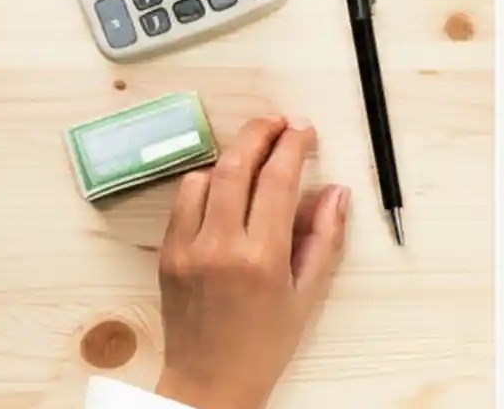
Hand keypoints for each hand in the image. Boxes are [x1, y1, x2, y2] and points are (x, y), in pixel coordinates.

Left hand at [155, 116, 349, 408]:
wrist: (210, 382)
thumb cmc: (265, 343)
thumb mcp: (307, 294)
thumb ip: (325, 238)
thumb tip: (337, 191)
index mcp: (261, 258)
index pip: (277, 179)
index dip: (293, 145)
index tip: (304, 129)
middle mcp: (220, 247)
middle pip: (235, 165)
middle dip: (259, 133)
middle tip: (278, 122)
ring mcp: (187, 249)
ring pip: (203, 177)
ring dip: (230, 158)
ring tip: (253, 156)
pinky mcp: (167, 254)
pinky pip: (183, 201)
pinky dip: (205, 184)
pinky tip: (225, 188)